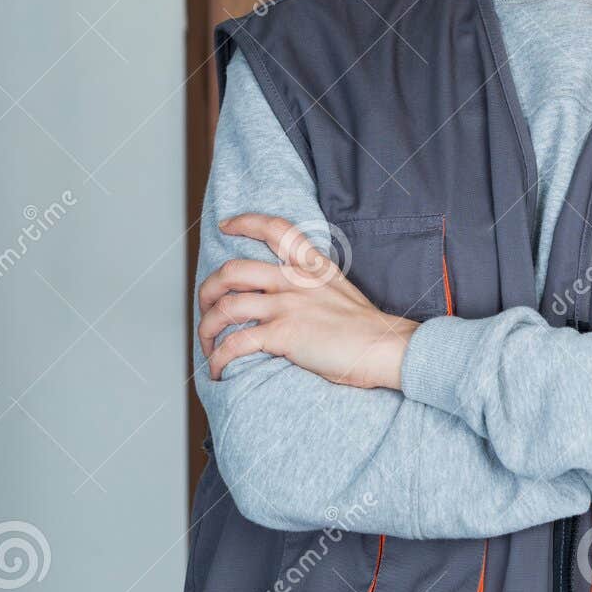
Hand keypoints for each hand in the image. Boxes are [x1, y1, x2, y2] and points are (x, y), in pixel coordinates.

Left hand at [197, 214, 419, 388]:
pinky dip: (219, 358)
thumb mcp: (341, 290)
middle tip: (205, 303)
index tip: (226, 225)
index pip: (275, 229)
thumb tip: (289, 299)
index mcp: (312, 266)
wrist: (386, 347)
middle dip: (209, 288)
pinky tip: (218, 369)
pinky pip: (236, 343)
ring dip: (206, 327)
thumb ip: (314, 286)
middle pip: (233, 270)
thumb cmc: (367, 330)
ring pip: (226, 307)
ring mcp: (288, 306)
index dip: (245, 222)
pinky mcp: (284, 334)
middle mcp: (295, 280)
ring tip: (207, 344)